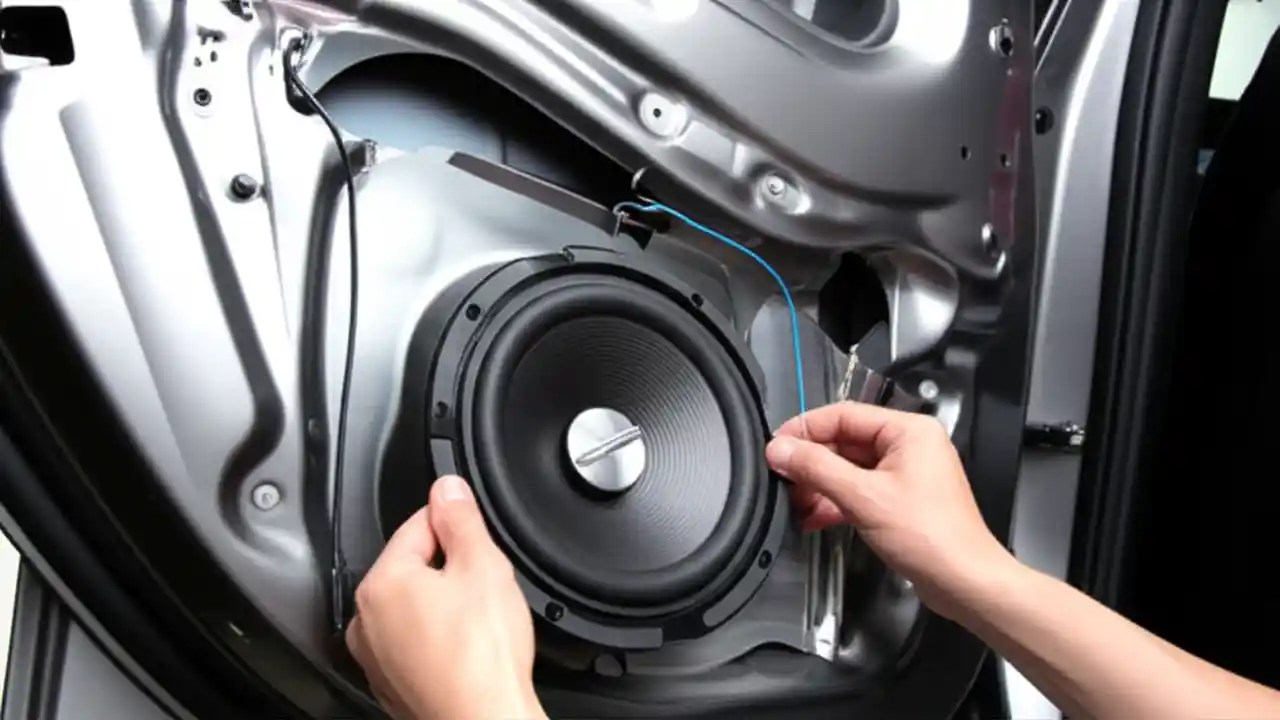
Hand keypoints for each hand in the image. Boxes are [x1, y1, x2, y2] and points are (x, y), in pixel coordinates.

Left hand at [345, 475, 545, 719]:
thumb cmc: (482, 657)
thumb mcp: (482, 566)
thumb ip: (461, 520)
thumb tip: (447, 489)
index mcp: (382, 583)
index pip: (418, 526)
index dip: (455, 526)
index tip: (476, 536)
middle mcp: (366, 620)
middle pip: (413, 567)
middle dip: (450, 568)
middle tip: (484, 586)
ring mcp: (375, 657)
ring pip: (413, 607)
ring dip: (442, 604)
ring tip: (476, 622)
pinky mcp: (391, 683)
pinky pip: (414, 643)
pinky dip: (437, 640)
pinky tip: (465, 648)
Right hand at [765, 402, 1015, 616]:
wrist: (964, 582)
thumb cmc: (929, 536)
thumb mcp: (863, 497)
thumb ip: (816, 468)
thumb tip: (779, 449)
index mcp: (909, 431)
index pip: (845, 415)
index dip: (806, 429)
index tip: (776, 445)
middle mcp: (910, 446)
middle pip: (846, 442)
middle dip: (812, 463)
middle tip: (781, 477)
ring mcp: (906, 475)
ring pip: (850, 469)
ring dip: (820, 486)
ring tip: (794, 503)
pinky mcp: (901, 501)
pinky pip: (860, 491)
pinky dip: (836, 502)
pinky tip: (813, 517)